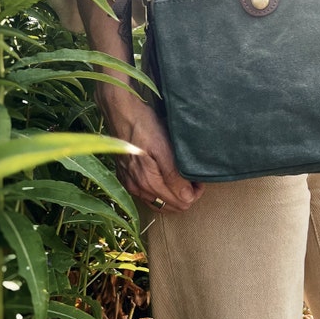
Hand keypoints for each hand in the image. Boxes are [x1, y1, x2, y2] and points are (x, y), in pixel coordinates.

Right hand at [97, 86, 203, 212]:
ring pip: (158, 202)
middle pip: (169, 206)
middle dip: (185, 195)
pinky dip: (160, 191)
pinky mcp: (126, 178)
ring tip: (182, 177)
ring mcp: (130, 185)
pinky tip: (166, 178)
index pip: (179, 203)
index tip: (198, 179)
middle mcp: (137, 189)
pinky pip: (147, 195)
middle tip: (193, 179)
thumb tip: (186, 198)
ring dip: (173, 194)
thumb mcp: (163, 148)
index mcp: (148, 183)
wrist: (120, 112)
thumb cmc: (144, 126)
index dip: (194, 193)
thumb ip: (174, 176)